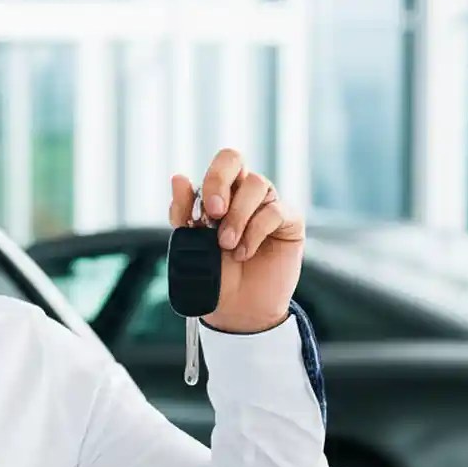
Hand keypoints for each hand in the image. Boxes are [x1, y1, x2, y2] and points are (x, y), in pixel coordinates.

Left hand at [169, 149, 304, 333]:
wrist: (236, 307)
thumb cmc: (213, 273)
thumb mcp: (189, 243)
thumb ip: (183, 211)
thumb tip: (179, 177)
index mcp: (218, 192)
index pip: (218, 164)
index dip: (210, 179)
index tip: (202, 212)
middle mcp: (242, 192)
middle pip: (234, 159)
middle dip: (219, 182)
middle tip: (214, 213)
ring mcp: (267, 204)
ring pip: (256, 184)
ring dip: (237, 216)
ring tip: (227, 245)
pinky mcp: (289, 221)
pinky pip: (274, 211)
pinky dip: (255, 232)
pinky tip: (244, 252)